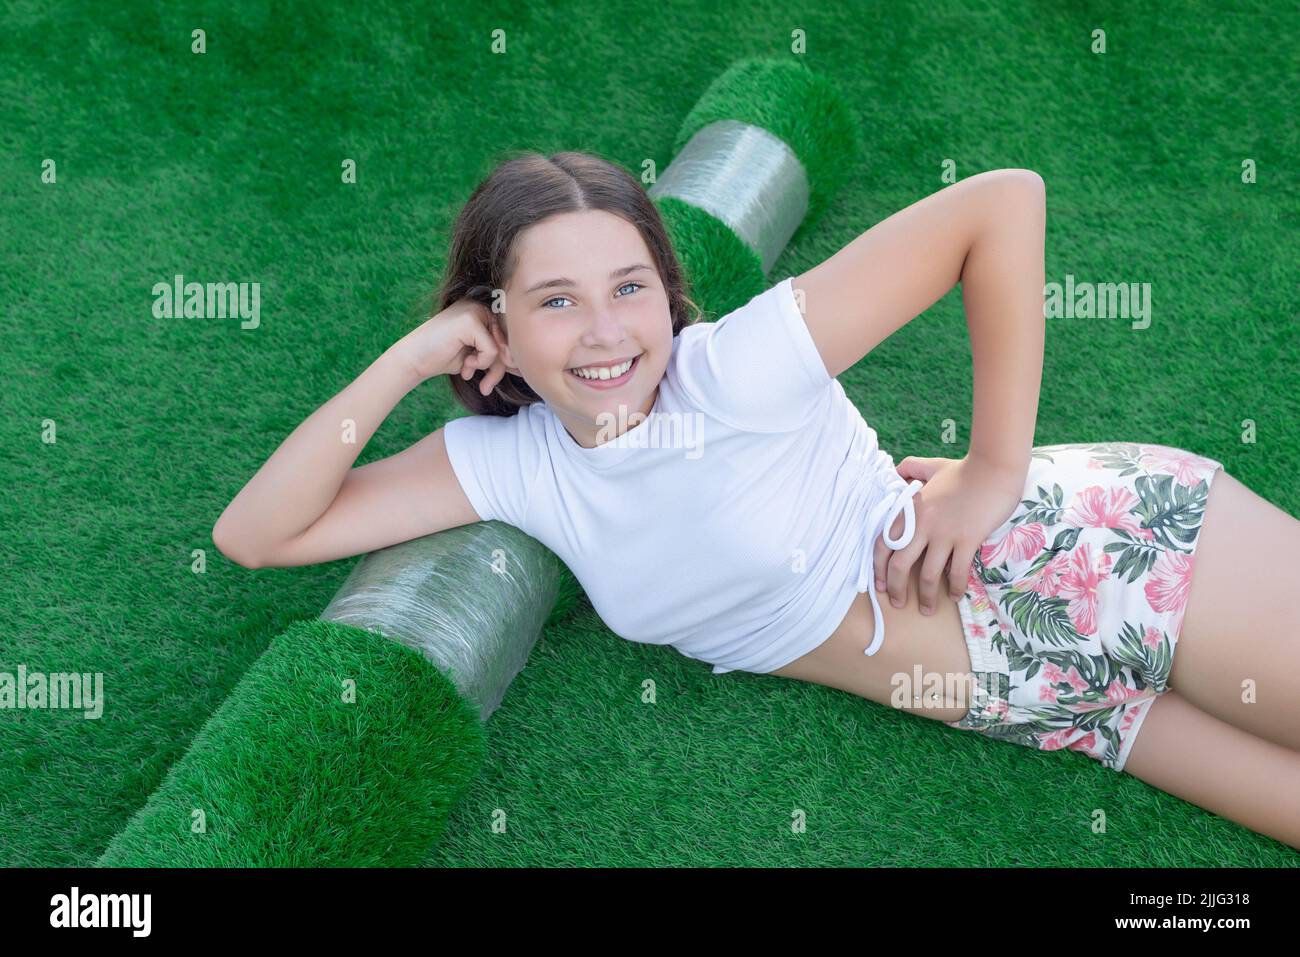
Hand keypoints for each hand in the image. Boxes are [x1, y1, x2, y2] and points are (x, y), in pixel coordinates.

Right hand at [389, 299, 510, 394]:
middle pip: (508, 340)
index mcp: (484, 312)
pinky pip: (492, 349)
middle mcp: (481, 306)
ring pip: (502, 346)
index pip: (509, 337)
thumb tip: (523, 363)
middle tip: (486, 384)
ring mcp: (475, 310)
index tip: (492, 378)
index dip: (506, 361)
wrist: (414, 359)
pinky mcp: (470, 319)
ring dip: (490, 367)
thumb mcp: (478, 356)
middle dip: (500, 368)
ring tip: (470, 371)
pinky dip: (481, 363)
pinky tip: (466, 364)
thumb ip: (498, 355)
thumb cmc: (444, 357)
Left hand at [872, 454, 1024, 614]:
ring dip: (926, 597)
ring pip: (928, 575)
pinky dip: (955, 588)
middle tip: (898, 603)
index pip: (883, 544)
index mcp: (909, 510)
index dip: (878, 568)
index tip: (880, 584)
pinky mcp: (967, 540)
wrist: (994, 468)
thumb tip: (896, 471)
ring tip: (926, 609)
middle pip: (900, 565)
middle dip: (896, 589)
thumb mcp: (930, 467)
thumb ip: (911, 468)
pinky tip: (955, 596)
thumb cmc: (964, 470)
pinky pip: (957, 572)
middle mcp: (921, 525)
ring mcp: (944, 534)